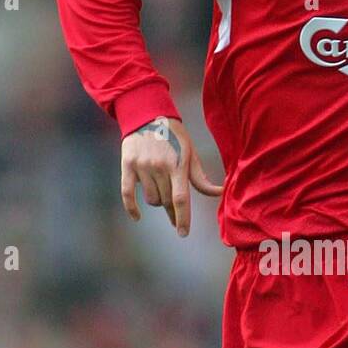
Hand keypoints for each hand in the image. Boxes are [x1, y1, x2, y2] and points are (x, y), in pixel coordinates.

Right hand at [120, 117, 222, 234]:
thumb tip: (220, 192)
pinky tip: (137, 217)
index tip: (183, 233)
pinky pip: (127, 193)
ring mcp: (142, 166)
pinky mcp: (128, 165)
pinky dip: (131, 208)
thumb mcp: (191, 153)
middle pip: (166, 201)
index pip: (181, 198)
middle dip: (172, 213)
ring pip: (151, 199)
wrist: (147, 114)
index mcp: (178, 165)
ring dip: (157, 201)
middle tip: (175, 219)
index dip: (183, 218)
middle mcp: (160, 167)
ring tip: (160, 190)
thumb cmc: (174, 136)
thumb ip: (201, 178)